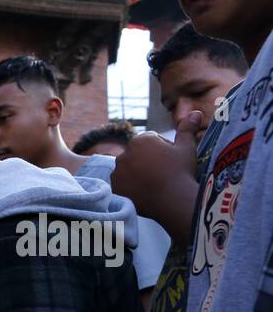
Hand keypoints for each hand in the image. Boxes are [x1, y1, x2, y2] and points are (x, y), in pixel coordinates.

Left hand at [111, 111, 202, 236]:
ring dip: (138, 172)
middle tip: (164, 173)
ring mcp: (117, 172)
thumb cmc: (181, 170)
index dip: (165, 148)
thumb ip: (187, 128)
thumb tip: (195, 112)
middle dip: (149, 160)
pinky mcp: (115, 188)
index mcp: (140, 140)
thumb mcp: (187, 147)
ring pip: (130, 168)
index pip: (151, 140)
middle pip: (139, 154)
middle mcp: (123, 154)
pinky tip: (144, 190)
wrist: (173, 200)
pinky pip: (123, 184)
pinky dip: (131, 186)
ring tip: (155, 182)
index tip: (172, 160)